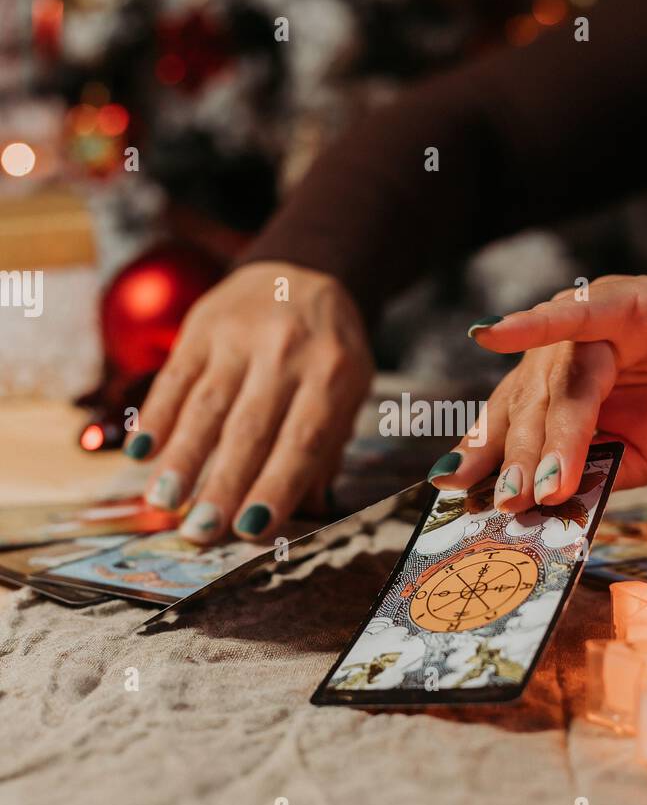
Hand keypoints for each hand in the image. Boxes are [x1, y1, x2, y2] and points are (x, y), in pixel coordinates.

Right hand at [124, 262, 373, 540]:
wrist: (301, 273)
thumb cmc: (327, 352)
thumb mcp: (348, 390)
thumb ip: (327, 447)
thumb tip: (310, 510)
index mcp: (332, 373)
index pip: (302, 440)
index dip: (276, 486)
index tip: (251, 530)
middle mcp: (286, 351)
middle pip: (249, 428)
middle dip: (223, 484)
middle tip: (200, 531)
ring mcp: (240, 335)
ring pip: (206, 405)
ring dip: (182, 457)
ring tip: (163, 501)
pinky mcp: (201, 325)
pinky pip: (175, 376)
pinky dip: (156, 415)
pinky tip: (141, 452)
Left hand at [428, 273, 646, 503]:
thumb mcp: (641, 460)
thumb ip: (595, 471)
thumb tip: (547, 502)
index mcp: (561, 392)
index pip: (507, 423)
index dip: (478, 454)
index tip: (448, 491)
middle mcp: (565, 355)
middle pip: (527, 408)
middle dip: (515, 459)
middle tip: (508, 502)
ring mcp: (594, 325)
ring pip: (558, 382)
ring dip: (547, 434)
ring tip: (542, 481)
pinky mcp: (629, 302)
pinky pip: (579, 314)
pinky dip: (537, 322)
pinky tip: (494, 332)